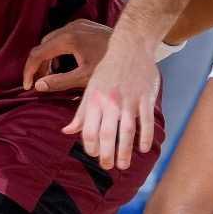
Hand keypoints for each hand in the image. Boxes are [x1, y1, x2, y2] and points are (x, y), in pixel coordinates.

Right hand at [23, 18, 112, 91]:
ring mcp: (77, 25)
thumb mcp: (85, 78)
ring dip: (48, 59)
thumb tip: (39, 86)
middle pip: (43, 46)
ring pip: (51, 41)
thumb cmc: (113, 65)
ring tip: (51, 76)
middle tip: (40, 84)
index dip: (29, 71)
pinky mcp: (84, 25)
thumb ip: (60, 82)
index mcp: (67, 39)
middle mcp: (69, 28)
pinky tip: (64, 65)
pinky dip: (58, 51)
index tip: (28, 86)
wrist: (136, 45)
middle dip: (38, 66)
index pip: (37, 54)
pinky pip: (62, 37)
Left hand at [23, 19, 158, 170]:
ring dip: (125, 151)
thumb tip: (67, 131)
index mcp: (94, 99)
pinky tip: (143, 149)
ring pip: (126, 131)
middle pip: (107, 134)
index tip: (95, 155)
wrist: (130, 46)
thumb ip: (81, 112)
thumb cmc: (108, 69)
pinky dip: (145, 136)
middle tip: (109, 167)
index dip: (90, 147)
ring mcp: (129, 100)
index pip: (89, 130)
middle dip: (107, 155)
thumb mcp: (90, 88)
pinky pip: (146, 121)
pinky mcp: (145, 97)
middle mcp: (110, 101)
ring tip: (123, 165)